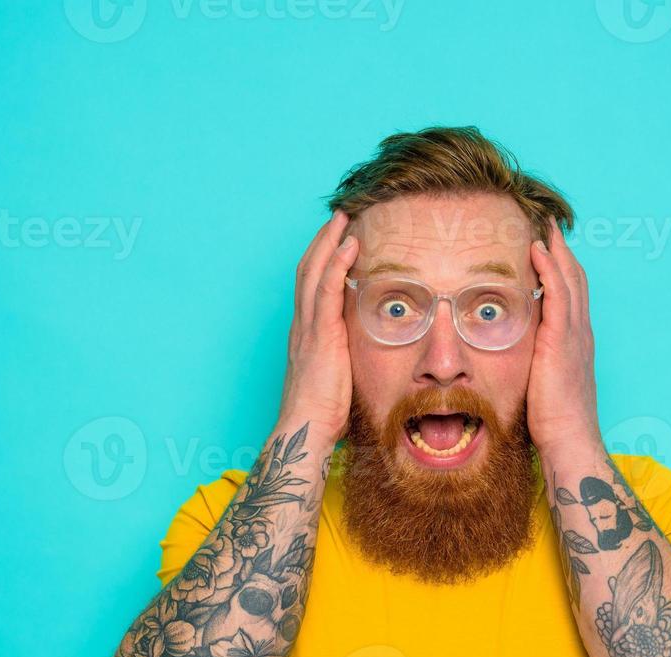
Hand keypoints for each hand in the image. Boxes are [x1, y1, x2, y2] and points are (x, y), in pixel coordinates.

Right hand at [278, 211, 358, 444]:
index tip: (337, 238)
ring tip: (343, 218)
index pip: (311, 285)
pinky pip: (326, 291)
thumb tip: (367, 351)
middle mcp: (303, 325)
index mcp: (306, 333)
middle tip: (339, 215)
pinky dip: (336, 265)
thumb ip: (348, 356)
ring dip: (329, 241)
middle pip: (308, 270)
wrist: (307, 427)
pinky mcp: (320, 335)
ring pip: (313, 272)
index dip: (322, 259)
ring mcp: (308, 328)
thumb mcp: (339, 375)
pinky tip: (349, 246)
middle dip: (323, 240)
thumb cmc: (324, 411)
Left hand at [527, 216, 601, 456]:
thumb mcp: (540, 382)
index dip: (561, 269)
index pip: (570, 294)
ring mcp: (574, 334)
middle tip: (548, 224)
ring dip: (556, 249)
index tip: (547, 247)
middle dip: (562, 250)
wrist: (569, 439)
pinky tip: (538, 251)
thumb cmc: (552, 421)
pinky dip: (550, 269)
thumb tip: (510, 354)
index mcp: (575, 342)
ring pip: (569, 279)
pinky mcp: (563, 340)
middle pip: (575, 278)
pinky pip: (558, 294)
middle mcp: (580, 332)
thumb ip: (531, 362)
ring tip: (543, 226)